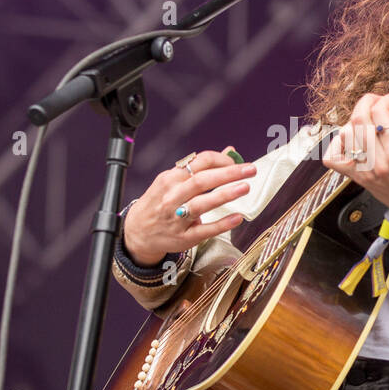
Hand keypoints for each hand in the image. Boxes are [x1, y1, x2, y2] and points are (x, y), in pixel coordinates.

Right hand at [122, 147, 256, 264]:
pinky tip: (237, 218)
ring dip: (224, 195)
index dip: (221, 160)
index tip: (237, 163)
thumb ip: (201, 168)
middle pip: (201, 181)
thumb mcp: (173, 181)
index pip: (199, 162)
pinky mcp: (183, 237)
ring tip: (245, 187)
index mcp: (171, 179)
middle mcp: (172, 197)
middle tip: (250, 170)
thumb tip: (230, 152)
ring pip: (201, 204)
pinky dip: (221, 224)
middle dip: (228, 173)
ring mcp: (177, 218)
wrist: (138, 231)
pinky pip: (204, 230)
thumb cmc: (159, 202)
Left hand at [321, 91, 388, 216]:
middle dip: (368, 103)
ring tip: (370, 120)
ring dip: (355, 121)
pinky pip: (334, 159)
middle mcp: (379, 162)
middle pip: (358, 120)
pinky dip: (337, 145)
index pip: (380, 112)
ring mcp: (366, 171)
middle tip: (382, 102)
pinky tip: (351, 139)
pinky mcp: (358, 178)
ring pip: (345, 135)